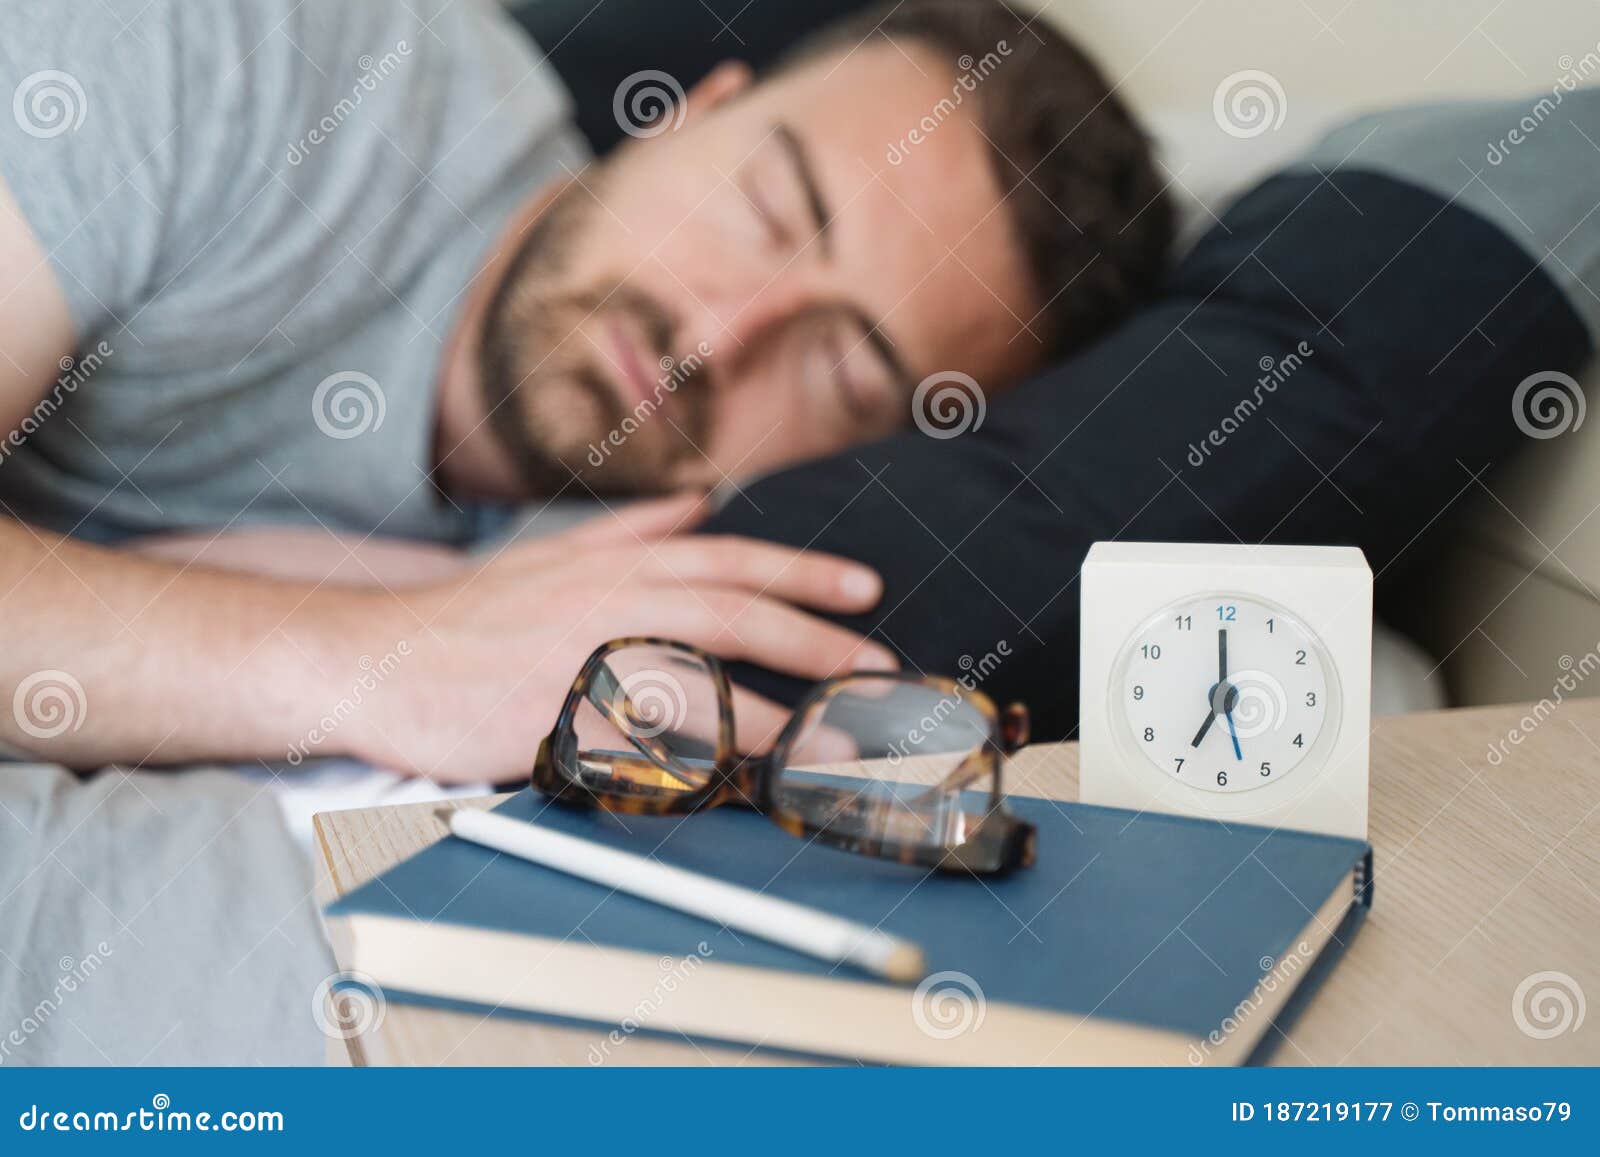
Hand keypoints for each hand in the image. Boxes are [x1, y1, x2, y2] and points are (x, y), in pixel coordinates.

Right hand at [339, 495, 893, 782]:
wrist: (377, 658)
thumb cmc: (469, 616)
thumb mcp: (551, 553)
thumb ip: (630, 527)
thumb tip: (698, 501)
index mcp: (614, 563)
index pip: (729, 559)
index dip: (803, 573)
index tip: (865, 589)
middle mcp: (608, 601)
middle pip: (732, 614)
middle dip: (815, 640)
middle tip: (878, 667)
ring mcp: (581, 661)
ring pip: (700, 683)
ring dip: (780, 715)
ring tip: (844, 743)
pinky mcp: (554, 723)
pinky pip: (641, 750)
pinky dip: (698, 767)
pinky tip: (746, 785)